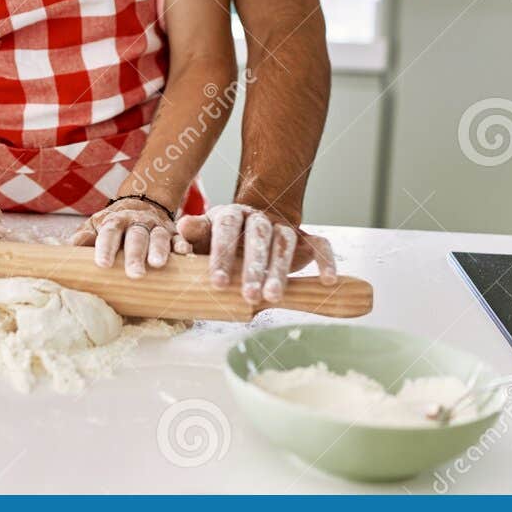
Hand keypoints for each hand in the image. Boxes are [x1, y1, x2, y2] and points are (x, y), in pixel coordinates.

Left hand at [70, 197, 189, 277]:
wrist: (142, 204)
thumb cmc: (114, 225)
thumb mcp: (96, 226)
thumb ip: (84, 236)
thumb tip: (70, 247)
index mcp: (115, 221)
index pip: (109, 233)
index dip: (105, 248)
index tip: (101, 264)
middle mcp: (137, 222)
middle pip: (136, 237)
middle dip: (135, 255)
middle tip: (134, 274)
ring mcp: (157, 227)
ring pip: (159, 237)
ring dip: (159, 250)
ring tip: (157, 265)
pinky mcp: (173, 233)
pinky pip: (180, 238)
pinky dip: (183, 245)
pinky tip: (185, 254)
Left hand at [176, 204, 337, 303]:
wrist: (258, 220)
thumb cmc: (225, 236)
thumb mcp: (206, 233)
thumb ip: (196, 232)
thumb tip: (183, 227)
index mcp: (233, 214)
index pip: (227, 230)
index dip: (223, 255)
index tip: (218, 283)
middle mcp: (260, 218)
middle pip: (259, 238)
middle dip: (254, 268)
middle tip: (248, 296)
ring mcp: (285, 227)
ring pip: (284, 244)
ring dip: (280, 271)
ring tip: (273, 297)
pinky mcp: (306, 239)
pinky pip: (321, 245)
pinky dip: (326, 261)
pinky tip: (327, 281)